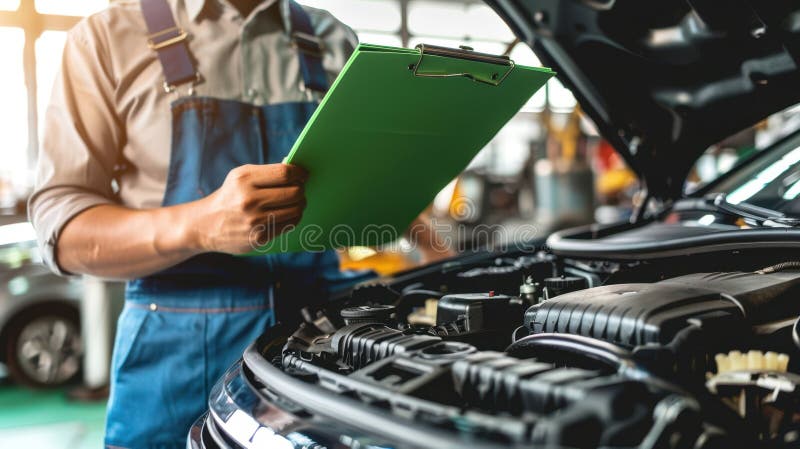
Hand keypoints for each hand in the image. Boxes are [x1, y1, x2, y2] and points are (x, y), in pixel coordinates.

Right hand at [189, 164, 307, 253]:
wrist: (206, 225)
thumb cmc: (230, 196)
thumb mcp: (240, 177)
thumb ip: (266, 172)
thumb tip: (297, 170)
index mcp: (244, 180)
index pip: (285, 173)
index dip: (300, 173)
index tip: (304, 174)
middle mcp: (249, 200)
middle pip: (294, 192)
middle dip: (301, 189)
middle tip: (300, 189)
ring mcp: (254, 221)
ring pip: (296, 210)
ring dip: (300, 205)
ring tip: (296, 202)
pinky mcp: (259, 238)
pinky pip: (290, 225)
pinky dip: (294, 218)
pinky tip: (288, 214)